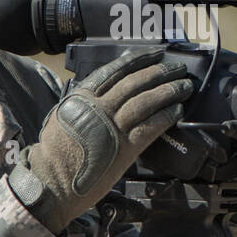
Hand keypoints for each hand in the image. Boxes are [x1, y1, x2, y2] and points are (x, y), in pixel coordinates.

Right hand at [8, 50, 192, 233]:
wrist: (52, 182)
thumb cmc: (56, 152)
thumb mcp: (64, 116)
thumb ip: (84, 103)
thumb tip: (103, 93)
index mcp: (83, 97)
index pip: (116, 70)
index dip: (139, 60)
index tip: (155, 54)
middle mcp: (99, 108)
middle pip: (135, 83)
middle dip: (160, 72)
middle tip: (178, 68)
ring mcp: (112, 128)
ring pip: (145, 102)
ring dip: (168, 91)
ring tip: (184, 86)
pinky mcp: (124, 149)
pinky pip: (150, 127)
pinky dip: (165, 116)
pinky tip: (177, 110)